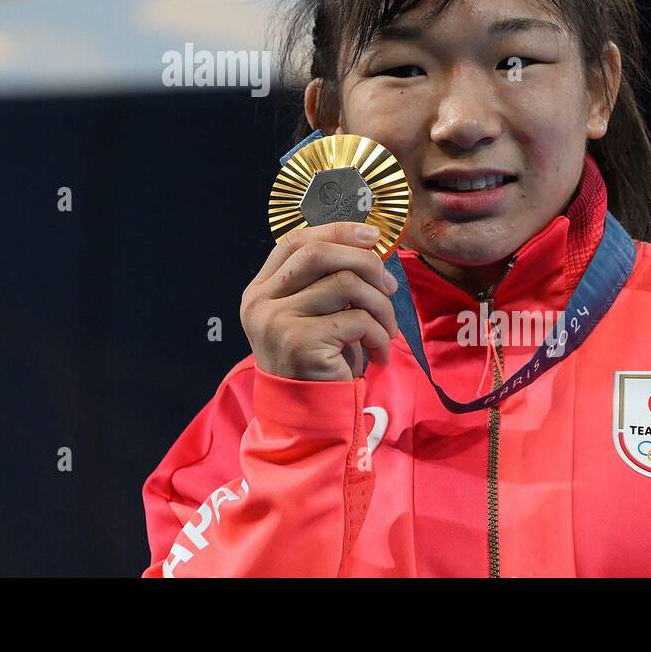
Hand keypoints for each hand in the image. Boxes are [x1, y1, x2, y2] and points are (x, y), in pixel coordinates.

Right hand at [240, 221, 400, 381]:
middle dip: (364, 261)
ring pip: (345, 284)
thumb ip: (325, 283)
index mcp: (260, 291)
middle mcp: (260, 303)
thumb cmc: (317, 365)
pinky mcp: (301, 342)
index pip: (294, 242)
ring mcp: (277, 321)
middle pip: (318, 254)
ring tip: (388, 330)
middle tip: (390, 285)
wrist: (306, 420)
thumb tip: (370, 248)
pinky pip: (357, 320)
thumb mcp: (313, 317)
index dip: (335, 231)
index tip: (372, 235)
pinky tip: (379, 354)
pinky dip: (379, 335)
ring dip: (380, 306)